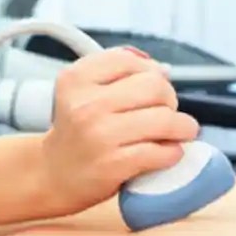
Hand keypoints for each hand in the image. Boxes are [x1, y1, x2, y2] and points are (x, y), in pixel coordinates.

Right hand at [40, 47, 199, 215]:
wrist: (53, 175)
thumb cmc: (77, 130)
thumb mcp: (82, 90)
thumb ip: (118, 70)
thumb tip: (163, 69)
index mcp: (77, 79)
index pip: (130, 60)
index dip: (150, 71)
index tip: (153, 84)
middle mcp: (86, 104)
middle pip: (154, 86)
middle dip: (169, 97)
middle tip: (166, 110)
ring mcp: (100, 135)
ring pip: (165, 119)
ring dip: (182, 126)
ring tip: (181, 131)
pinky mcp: (114, 165)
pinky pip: (162, 151)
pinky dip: (173, 152)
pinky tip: (168, 152)